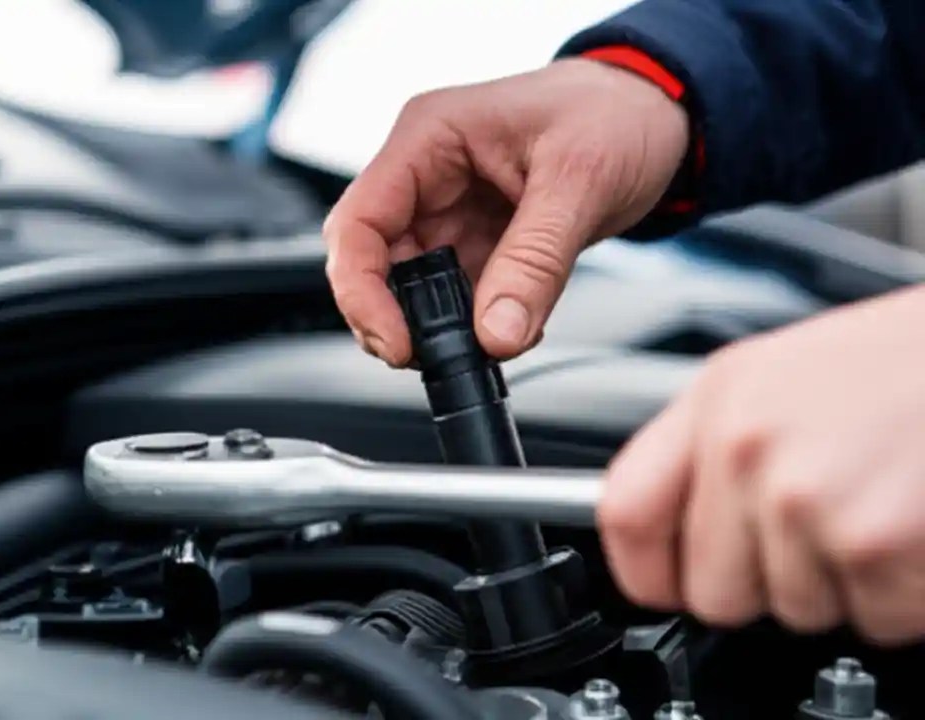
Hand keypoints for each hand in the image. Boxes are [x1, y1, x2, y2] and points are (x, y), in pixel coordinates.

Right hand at [323, 58, 688, 364]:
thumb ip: (534, 263)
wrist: (659, 113)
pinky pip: (455, 294)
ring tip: (489, 341)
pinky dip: (476, 323)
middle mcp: (425, 174)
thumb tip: (495, 335)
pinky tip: (512, 328)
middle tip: (435, 356)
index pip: (358, 223)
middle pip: (371, 262)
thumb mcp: (580, 182)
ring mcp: (447, 209)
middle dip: (393, 317)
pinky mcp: (475, 239)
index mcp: (428, 137)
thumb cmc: (616, 113)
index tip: (396, 341)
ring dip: (439, 326)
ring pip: (409, 286)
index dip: (361, 290)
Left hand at [599, 286, 924, 643]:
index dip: (647, 572)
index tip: (669, 586)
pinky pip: (873, 620)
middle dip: (770, 586)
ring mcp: (803, 497)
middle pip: (712, 590)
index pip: (626, 513)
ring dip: (846, 586)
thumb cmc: (913, 361)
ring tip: (882, 509)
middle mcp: (745, 447)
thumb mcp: (784, 375)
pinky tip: (916, 530)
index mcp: (718, 398)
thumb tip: (687, 524)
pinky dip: (905, 596)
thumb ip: (721, 447)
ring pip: (797, 610)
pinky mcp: (870, 543)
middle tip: (827, 531)